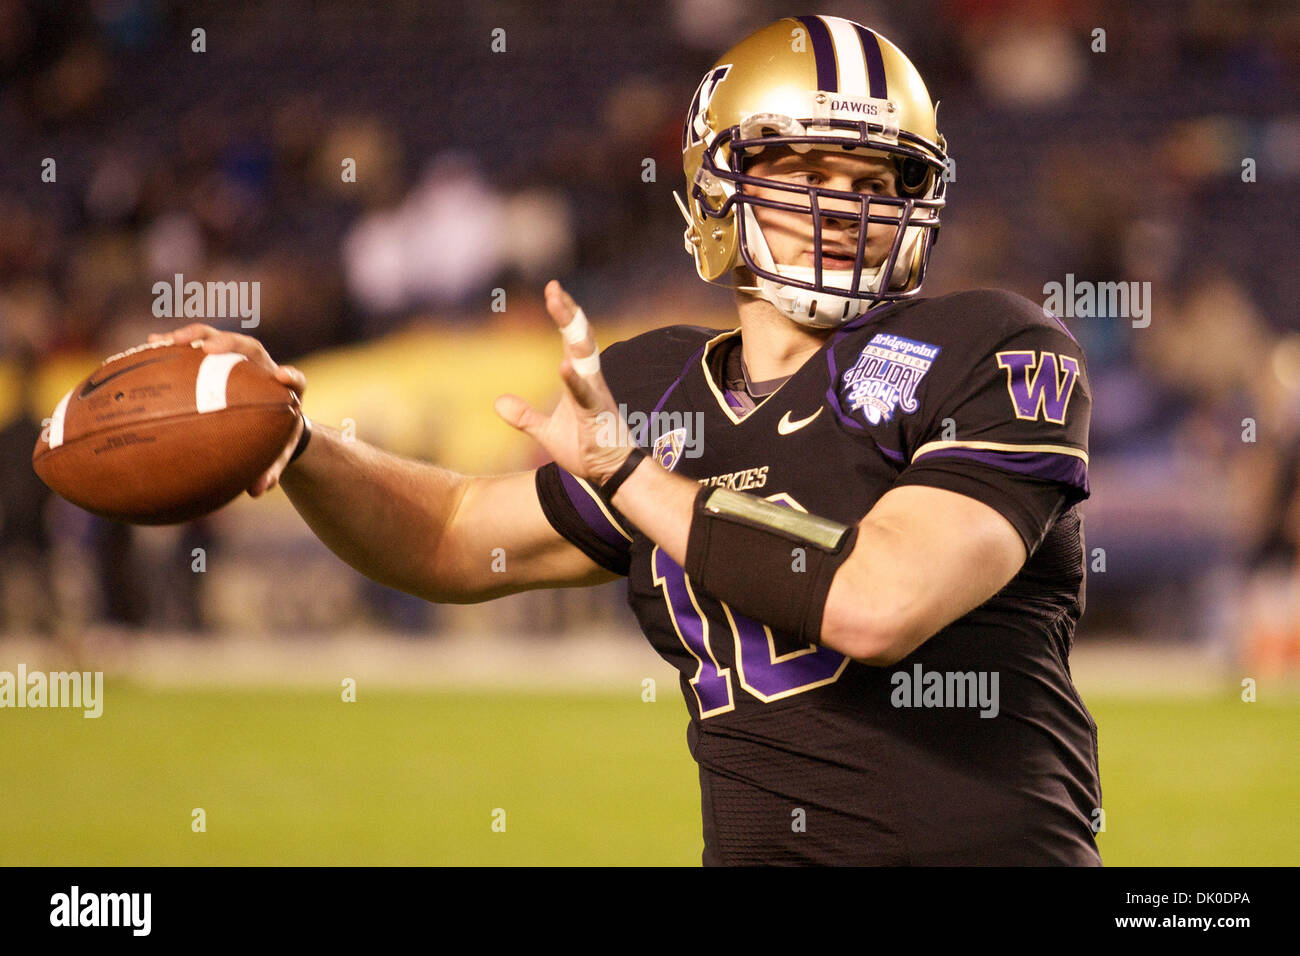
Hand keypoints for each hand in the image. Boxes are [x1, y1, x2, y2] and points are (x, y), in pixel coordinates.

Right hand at [147, 324, 307, 496]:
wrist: (268, 423)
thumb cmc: (272, 438)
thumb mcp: (275, 455)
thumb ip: (271, 471)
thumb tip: (257, 490)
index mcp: (284, 390)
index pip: (295, 380)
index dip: (291, 376)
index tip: (283, 376)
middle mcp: (262, 368)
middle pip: (249, 347)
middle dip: (229, 344)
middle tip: (208, 349)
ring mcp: (237, 360)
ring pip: (217, 340)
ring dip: (194, 337)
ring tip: (168, 341)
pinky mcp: (216, 360)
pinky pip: (194, 348)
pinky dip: (175, 346)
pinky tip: (149, 346)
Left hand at [494, 280, 633, 485]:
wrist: (611, 474)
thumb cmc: (586, 448)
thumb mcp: (546, 433)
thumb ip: (524, 416)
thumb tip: (498, 402)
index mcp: (580, 380)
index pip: (570, 340)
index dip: (562, 314)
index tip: (552, 289)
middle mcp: (590, 381)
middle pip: (579, 339)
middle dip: (568, 313)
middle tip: (554, 288)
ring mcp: (596, 396)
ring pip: (586, 359)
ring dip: (573, 334)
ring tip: (560, 309)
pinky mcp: (597, 416)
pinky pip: (586, 395)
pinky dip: (575, 381)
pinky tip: (564, 366)